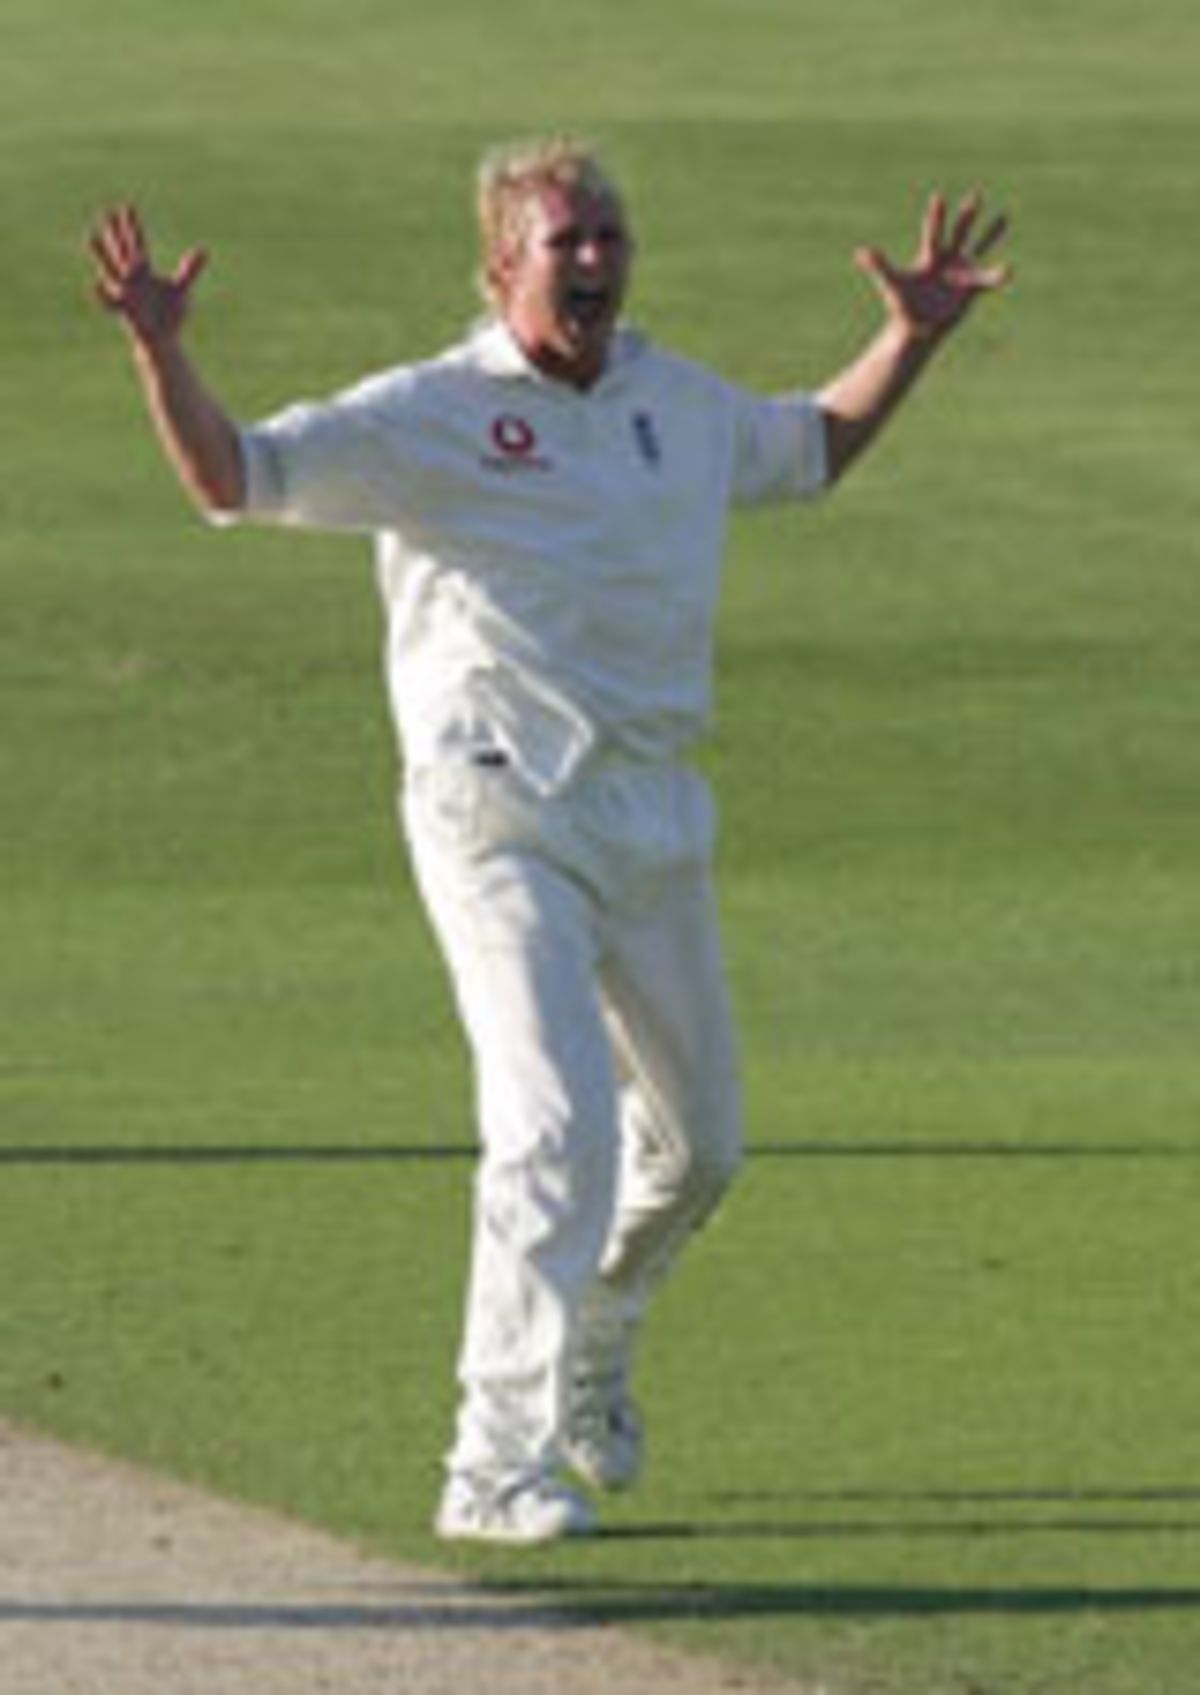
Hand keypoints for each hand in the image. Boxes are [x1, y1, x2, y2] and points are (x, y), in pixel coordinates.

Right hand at [90, 204, 207, 347]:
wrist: (163, 340)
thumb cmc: (171, 313)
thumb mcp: (181, 289)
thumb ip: (190, 271)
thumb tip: (204, 250)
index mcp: (144, 271)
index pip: (137, 243)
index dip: (132, 226)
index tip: (126, 206)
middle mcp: (132, 279)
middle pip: (121, 251)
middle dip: (115, 234)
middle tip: (105, 212)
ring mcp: (126, 293)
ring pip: (110, 270)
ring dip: (101, 255)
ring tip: (90, 236)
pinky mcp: (125, 311)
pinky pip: (110, 301)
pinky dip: (102, 294)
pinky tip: (93, 283)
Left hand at [855, 191, 1010, 342]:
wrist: (918, 327)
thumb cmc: (903, 305)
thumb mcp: (892, 284)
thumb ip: (879, 267)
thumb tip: (860, 252)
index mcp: (929, 256)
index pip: (933, 232)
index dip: (935, 216)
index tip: (938, 196)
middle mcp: (947, 259)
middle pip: (958, 232)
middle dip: (966, 215)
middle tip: (976, 194)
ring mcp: (961, 271)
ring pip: (978, 247)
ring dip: (991, 233)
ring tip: (1005, 216)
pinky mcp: (971, 287)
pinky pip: (988, 278)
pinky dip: (997, 275)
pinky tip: (1008, 269)